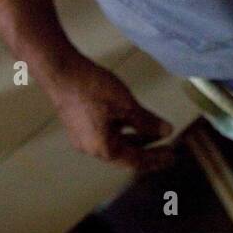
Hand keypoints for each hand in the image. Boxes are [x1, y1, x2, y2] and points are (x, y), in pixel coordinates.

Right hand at [41, 56, 174, 169]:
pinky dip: (122, 131)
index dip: (155, 159)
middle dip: (147, 150)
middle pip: (125, 155)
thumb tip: (166, 131)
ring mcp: (82, 137)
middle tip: (166, 148)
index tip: (171, 158)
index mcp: (103, 148)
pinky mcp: (78, 125)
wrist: (60, 72)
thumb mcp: (126, 106)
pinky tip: (132, 121)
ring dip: (135, 139)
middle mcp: (90, 148)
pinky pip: (106, 134)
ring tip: (153, 133)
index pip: (136, 161)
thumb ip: (147, 122)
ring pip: (115, 143)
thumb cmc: (92, 89)